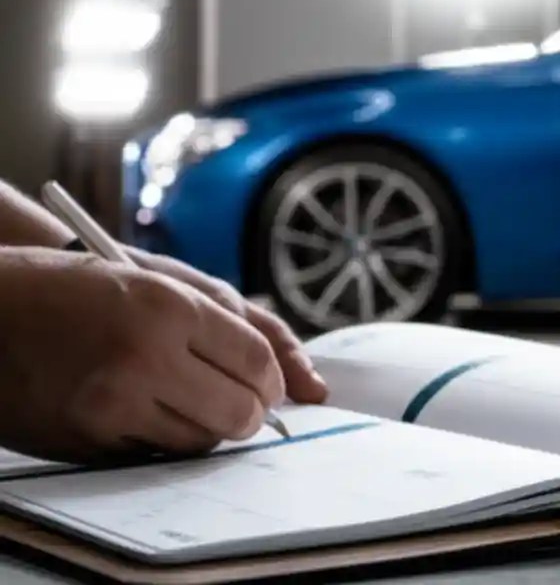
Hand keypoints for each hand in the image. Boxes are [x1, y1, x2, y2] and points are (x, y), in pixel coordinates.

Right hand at [0, 248, 285, 462]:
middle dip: (251, 411)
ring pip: (201, 440)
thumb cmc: (78, 286)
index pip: (257, 362)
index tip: (269, 382)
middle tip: (242, 400)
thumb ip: (239, 325)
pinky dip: (164, 439)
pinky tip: (149, 411)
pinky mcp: (88, 439)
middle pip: (239, 411)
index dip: (273, 380)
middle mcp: (144, 357)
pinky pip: (155, 454)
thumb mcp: (160, 281)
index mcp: (168, 307)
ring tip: (191, 399)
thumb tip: (304, 385)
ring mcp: (112, 403)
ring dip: (209, 427)